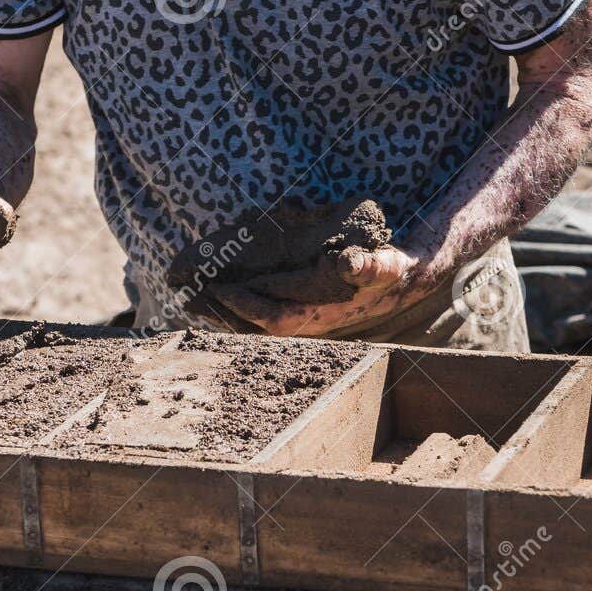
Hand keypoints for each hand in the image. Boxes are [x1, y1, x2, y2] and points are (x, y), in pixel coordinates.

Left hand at [211, 245, 429, 336]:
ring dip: (222, 314)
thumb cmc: (388, 269)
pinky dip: (234, 311)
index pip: (274, 317)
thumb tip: (346, 263)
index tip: (218, 288)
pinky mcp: (298, 315)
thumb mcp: (384, 263)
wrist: (400, 282)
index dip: (245, 305)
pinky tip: (214, 300)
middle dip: (221, 311)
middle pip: (254, 327)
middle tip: (190, 294)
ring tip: (192, 298)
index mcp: (321, 312)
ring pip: (253, 327)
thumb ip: (368, 264)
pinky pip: (258, 320)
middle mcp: (307, 323)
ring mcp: (301, 322)